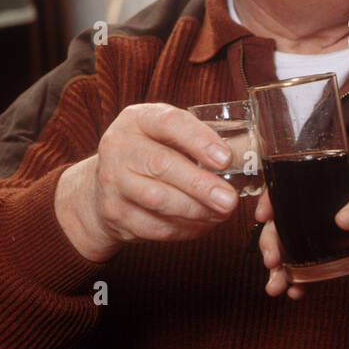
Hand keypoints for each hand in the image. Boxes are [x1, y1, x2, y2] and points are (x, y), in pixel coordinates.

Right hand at [55, 102, 239, 261]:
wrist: (103, 185)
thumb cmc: (149, 153)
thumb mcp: (165, 135)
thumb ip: (197, 139)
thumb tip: (245, 154)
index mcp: (138, 119)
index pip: (170, 123)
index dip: (199, 140)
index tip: (225, 159)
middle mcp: (119, 147)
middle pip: (163, 165)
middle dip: (201, 185)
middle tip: (230, 199)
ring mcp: (112, 181)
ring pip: (158, 200)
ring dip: (196, 210)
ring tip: (222, 213)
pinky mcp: (114, 213)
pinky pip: (154, 226)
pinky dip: (184, 229)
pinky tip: (202, 224)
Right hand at [256, 166, 348, 299]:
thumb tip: (341, 220)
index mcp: (338, 185)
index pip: (296, 187)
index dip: (274, 199)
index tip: (264, 216)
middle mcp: (329, 210)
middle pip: (287, 223)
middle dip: (272, 241)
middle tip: (271, 260)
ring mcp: (333, 238)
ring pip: (294, 250)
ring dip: (279, 266)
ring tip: (275, 285)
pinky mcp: (341, 263)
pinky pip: (312, 273)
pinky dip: (298, 283)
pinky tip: (293, 293)